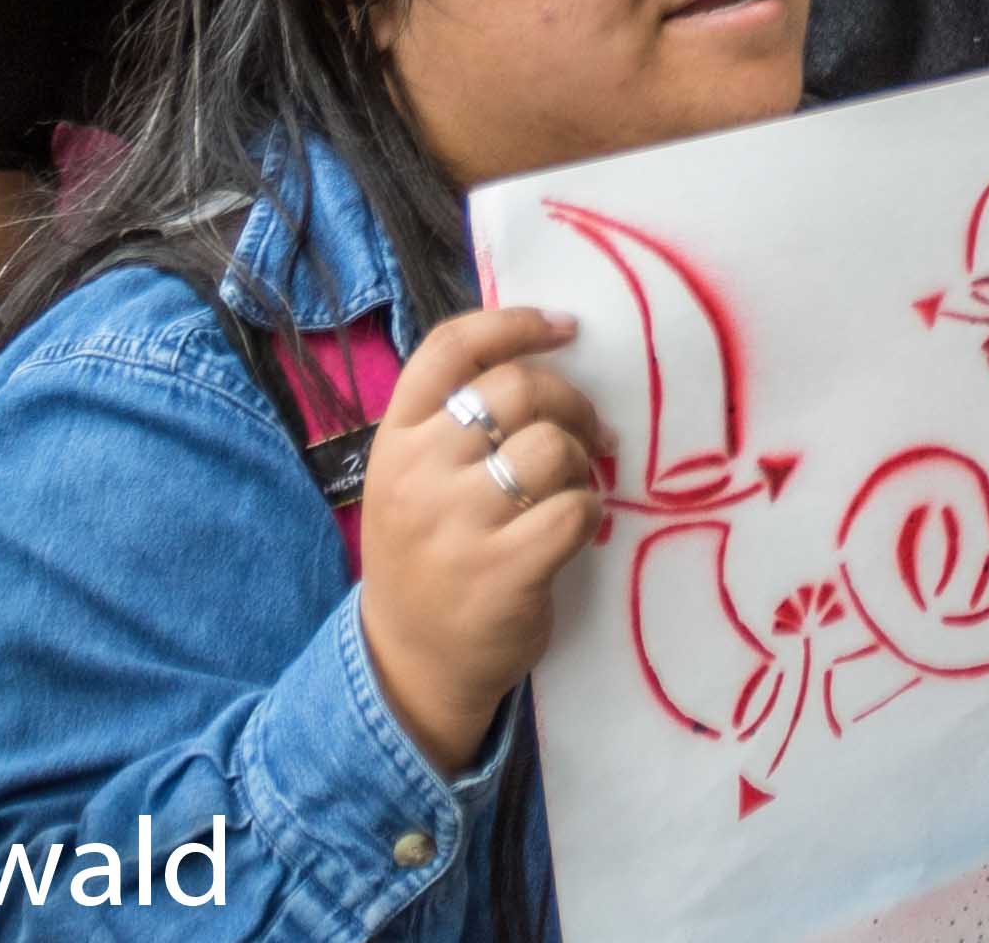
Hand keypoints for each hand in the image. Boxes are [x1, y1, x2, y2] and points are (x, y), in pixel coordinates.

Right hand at [356, 305, 617, 777]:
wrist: (410, 664)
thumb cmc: (427, 557)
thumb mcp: (414, 479)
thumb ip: (455, 424)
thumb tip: (551, 358)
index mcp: (396, 439)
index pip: (450, 348)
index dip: (514, 323)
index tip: (565, 328)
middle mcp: (419, 472)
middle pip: (517, 389)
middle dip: (573, 402)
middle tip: (592, 433)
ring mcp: (457, 523)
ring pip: (552, 446)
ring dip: (583, 460)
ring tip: (577, 486)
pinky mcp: (501, 572)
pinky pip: (575, 509)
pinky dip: (590, 512)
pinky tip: (578, 527)